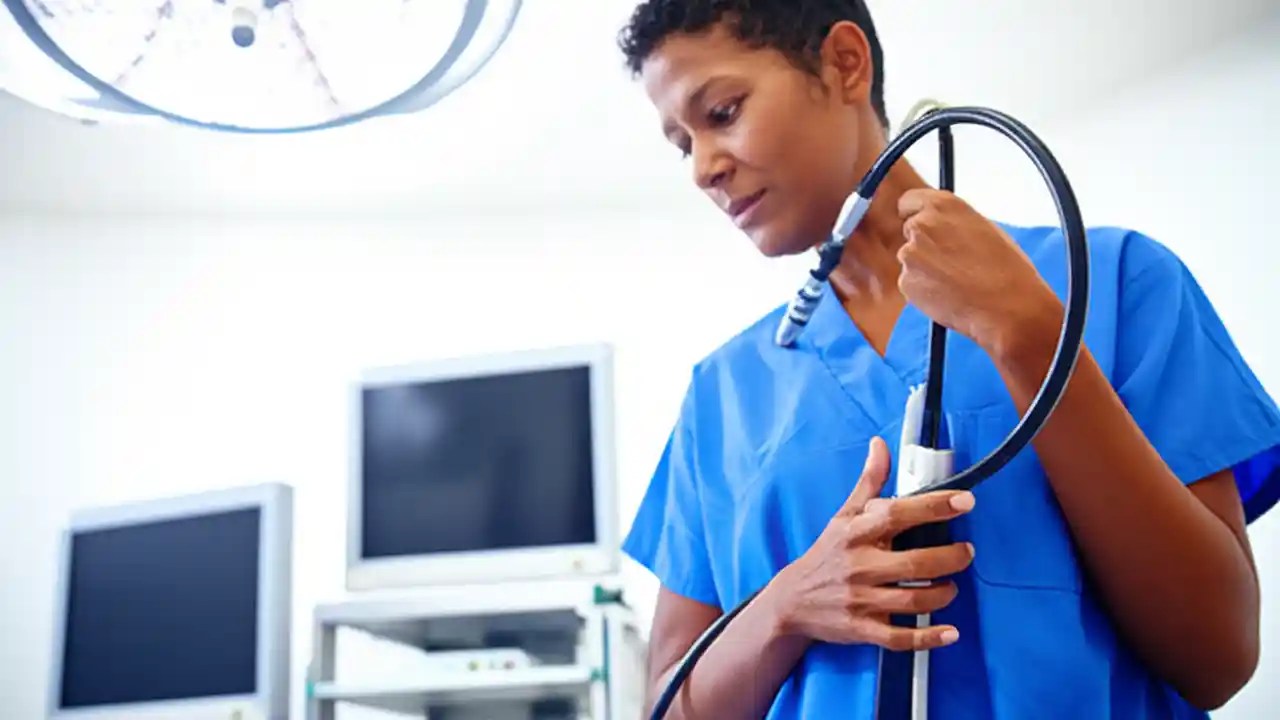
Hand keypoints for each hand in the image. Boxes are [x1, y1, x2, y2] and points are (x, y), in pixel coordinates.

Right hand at [769, 437, 975, 651]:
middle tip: (966, 551)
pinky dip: (929, 637)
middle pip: (913, 564)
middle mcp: (858, 566)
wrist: (792, 601)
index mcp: (855, 533)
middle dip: (949, 558)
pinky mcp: (862, 630)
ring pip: (912, 601)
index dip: (933, 507)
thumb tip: (880, 445)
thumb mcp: (844, 515)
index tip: (965, 501)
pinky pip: (900, 638)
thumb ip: (869, 482)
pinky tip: (950, 632)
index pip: (897, 515)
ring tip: (952, 586)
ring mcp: (860, 601)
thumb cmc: (827, 554)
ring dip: (942, 594)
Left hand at [896, 189, 1061, 355]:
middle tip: (950, 262)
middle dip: (924, 244)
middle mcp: (922, 225)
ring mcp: (910, 254)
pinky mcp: (906, 282)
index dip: (916, 215)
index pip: (908, 201)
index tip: (925, 228)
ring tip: (955, 281)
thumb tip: (940, 226)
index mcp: (943, 205)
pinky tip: (948, 295)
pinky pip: (910, 283)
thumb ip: (953, 221)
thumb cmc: (1006, 269)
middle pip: (908, 231)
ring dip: (923, 269)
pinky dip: (923, 290)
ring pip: (910, 260)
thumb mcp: (983, 228)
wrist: (1008, 306)